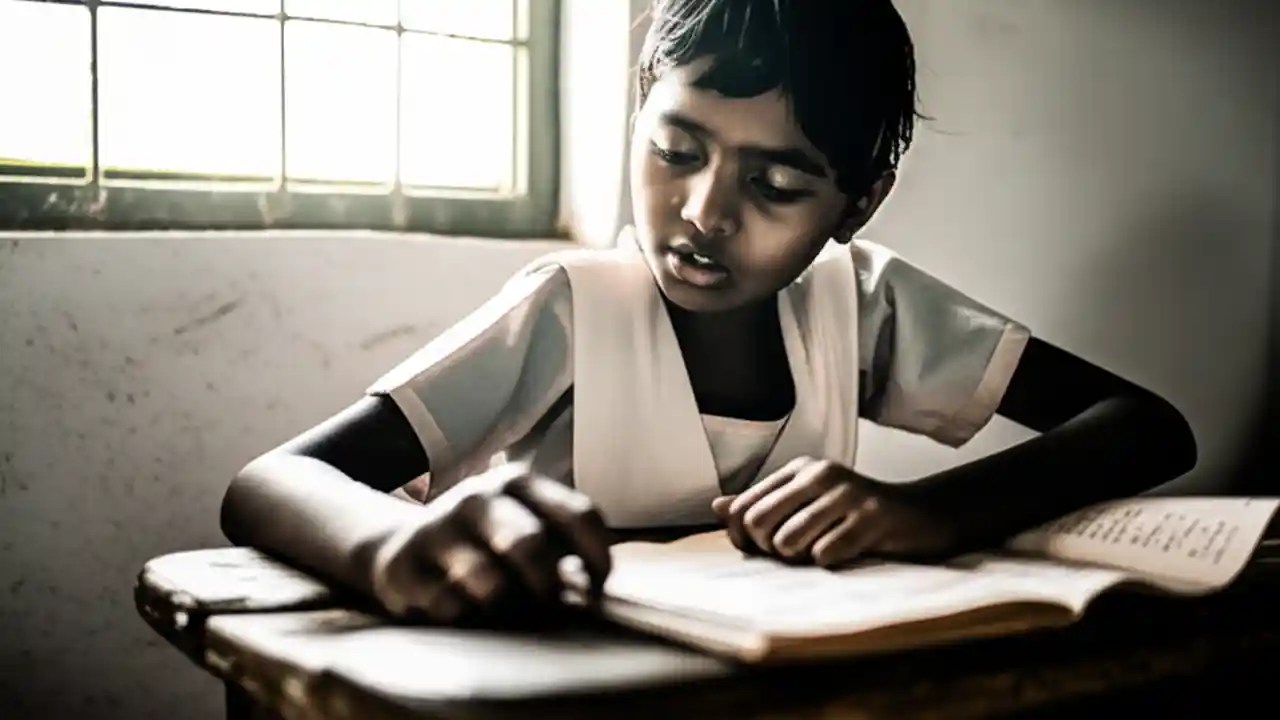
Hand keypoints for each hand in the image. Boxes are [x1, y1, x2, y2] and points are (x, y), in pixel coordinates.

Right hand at [368, 465, 611, 625]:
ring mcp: (437, 530)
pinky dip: (464, 618)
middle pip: (528, 544)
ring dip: (502, 607)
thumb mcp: (525, 524)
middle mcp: (478, 499)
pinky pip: (451, 608)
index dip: (598, 558)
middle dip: (545, 584)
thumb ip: (561, 543)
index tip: (596, 588)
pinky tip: (459, 608)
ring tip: (497, 605)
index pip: (579, 515)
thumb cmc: (486, 542)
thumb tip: (592, 585)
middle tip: (544, 602)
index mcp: (518, 484)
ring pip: (489, 583)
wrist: (402, 543)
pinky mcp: (402, 567)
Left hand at [711, 456, 959, 567]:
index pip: (743, 506)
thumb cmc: (854, 515)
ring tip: (818, 552)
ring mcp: (846, 494)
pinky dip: (828, 562)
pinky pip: (825, 554)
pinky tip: (844, 553)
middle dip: (768, 549)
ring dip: (799, 559)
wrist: (919, 515)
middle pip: (758, 523)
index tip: (761, 549)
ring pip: (788, 541)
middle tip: (792, 554)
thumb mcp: (807, 502)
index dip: (742, 537)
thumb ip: (763, 504)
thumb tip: (718, 507)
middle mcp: (819, 474)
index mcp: (799, 469)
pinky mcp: (871, 519)